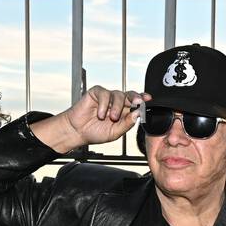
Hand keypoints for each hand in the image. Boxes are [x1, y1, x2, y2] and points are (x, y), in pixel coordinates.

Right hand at [31, 86, 149, 152]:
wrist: (78, 132)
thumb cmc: (95, 132)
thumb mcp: (115, 133)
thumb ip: (126, 124)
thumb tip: (137, 114)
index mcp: (124, 111)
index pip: (136, 103)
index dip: (142, 99)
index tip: (148, 99)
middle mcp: (117, 102)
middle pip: (130, 95)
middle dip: (135, 98)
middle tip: (137, 102)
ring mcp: (107, 97)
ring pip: (118, 94)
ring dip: (116, 107)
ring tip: (111, 118)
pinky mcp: (96, 93)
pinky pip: (104, 93)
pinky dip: (104, 104)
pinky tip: (100, 114)